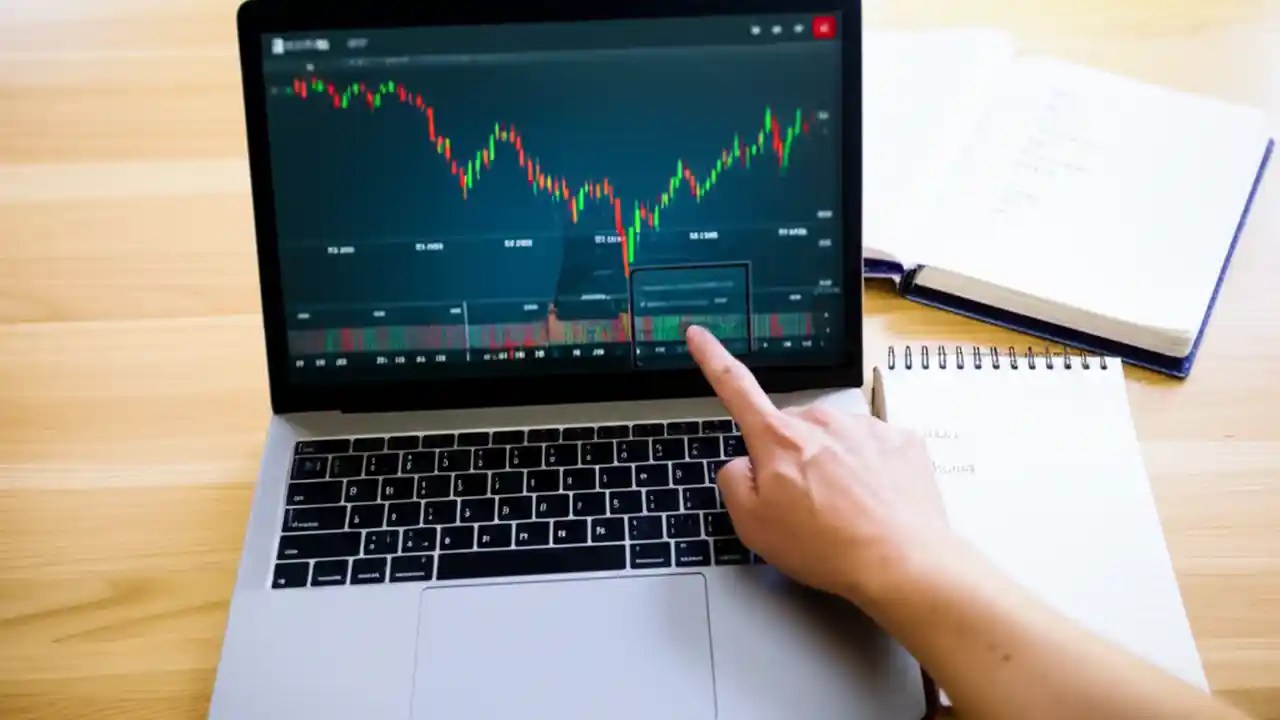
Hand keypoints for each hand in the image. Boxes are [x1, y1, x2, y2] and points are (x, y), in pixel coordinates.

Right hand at [686, 325, 950, 604]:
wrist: (901, 563)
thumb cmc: (827, 548)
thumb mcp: (752, 525)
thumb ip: (733, 482)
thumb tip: (743, 464)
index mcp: (779, 440)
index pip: (735, 387)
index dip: (713, 358)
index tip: (700, 335)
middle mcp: (821, 422)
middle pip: (791, 431)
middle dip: (792, 460)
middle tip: (806, 508)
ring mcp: (865, 427)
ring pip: (834, 440)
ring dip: (833, 467)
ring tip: (845, 513)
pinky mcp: (901, 440)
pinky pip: (873, 449)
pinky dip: (870, 473)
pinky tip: (874, 505)